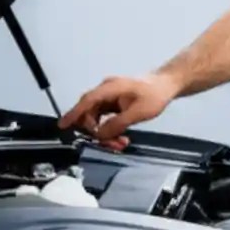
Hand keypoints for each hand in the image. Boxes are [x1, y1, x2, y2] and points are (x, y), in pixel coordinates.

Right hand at [58, 73, 180, 149]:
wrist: (167, 85)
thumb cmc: (155, 93)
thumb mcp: (138, 112)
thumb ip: (117, 123)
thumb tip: (101, 134)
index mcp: (110, 88)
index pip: (86, 102)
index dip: (73, 114)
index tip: (62, 125)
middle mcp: (106, 91)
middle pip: (89, 112)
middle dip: (95, 131)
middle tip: (110, 144)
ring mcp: (110, 96)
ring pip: (96, 118)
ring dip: (104, 132)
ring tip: (119, 142)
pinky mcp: (114, 102)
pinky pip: (104, 118)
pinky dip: (110, 128)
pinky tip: (120, 136)